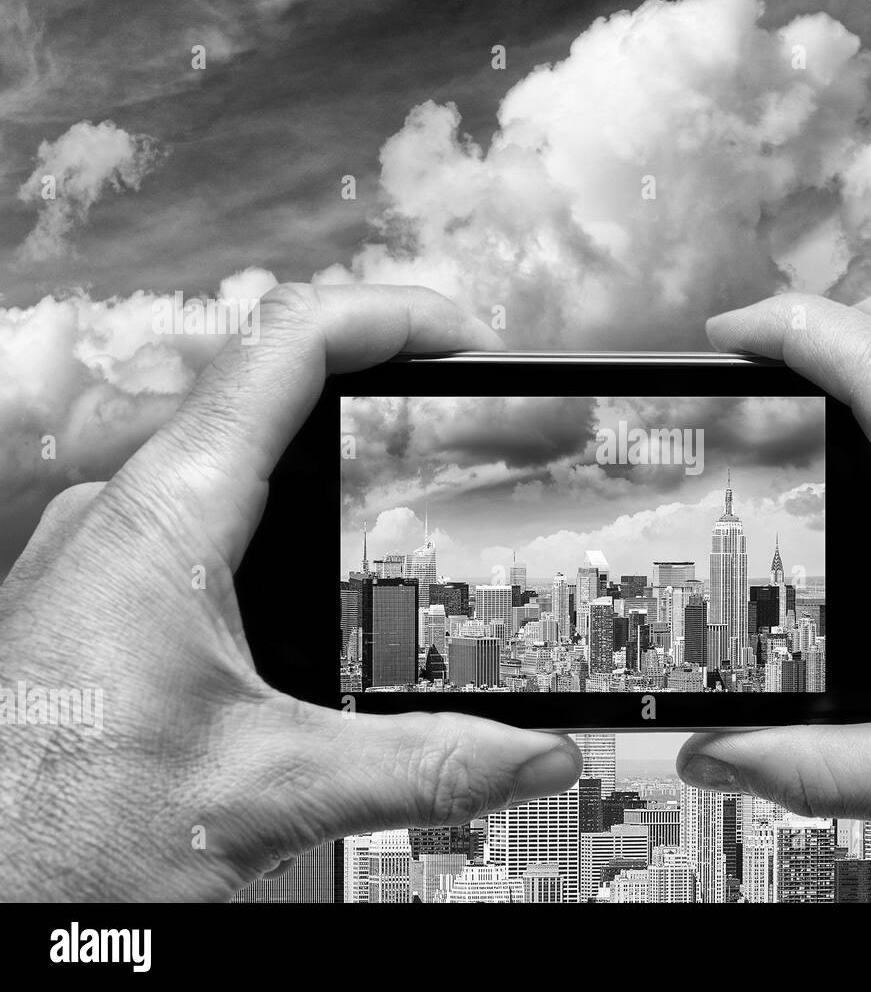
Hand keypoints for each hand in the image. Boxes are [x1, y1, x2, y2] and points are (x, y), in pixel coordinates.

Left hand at [0, 283, 581, 901]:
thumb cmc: (55, 829)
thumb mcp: (272, 791)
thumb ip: (428, 768)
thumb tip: (541, 753)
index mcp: (167, 519)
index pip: (288, 350)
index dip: (391, 317)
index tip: (466, 334)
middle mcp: (126, 515)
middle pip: (265, 390)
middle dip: (374, 386)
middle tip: (455, 409)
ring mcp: (103, 551)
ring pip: (230, 458)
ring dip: (324, 456)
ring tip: (404, 481)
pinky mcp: (98, 596)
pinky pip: (198, 517)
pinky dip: (278, 519)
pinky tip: (314, 579)